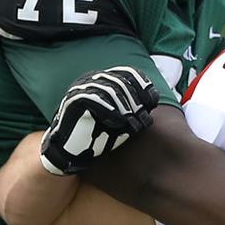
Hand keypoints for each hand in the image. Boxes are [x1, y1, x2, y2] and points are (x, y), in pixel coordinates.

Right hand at [39, 65, 161, 175]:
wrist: (71, 150)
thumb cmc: (98, 136)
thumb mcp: (122, 121)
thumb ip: (135, 108)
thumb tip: (154, 99)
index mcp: (104, 80)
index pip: (128, 73)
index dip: (143, 85)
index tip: (153, 102)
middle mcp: (92, 79)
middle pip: (121, 81)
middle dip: (137, 102)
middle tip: (144, 120)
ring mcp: (82, 87)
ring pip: (110, 90)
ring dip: (126, 109)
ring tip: (134, 125)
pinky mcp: (74, 99)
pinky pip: (95, 99)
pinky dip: (110, 111)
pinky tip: (120, 123)